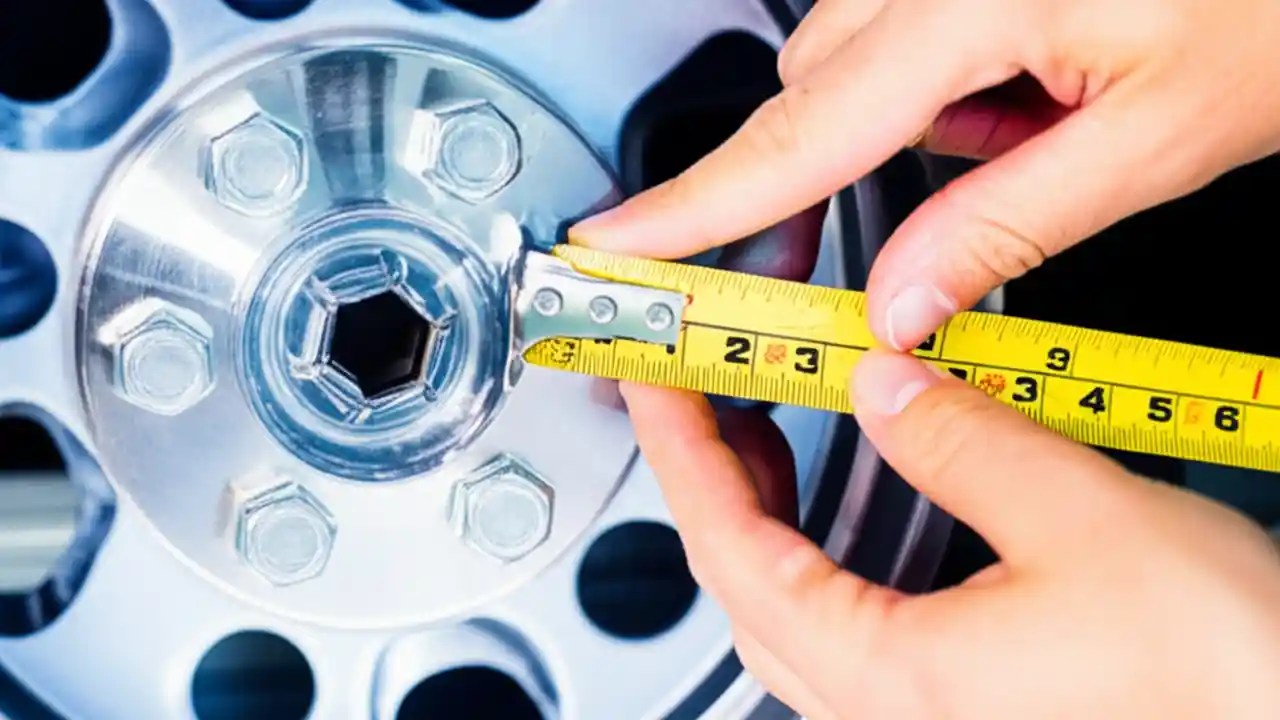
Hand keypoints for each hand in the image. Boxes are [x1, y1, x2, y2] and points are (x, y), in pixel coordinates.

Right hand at [571, 0, 1279, 350]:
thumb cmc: (1279, 4)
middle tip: (964, 189)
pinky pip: (906, 27)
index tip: (620, 242)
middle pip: (818, 92)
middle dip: (860, 162)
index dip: (701, 202)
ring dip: (918, 118)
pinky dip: (948, 78)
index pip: (802, 130)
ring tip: (1047, 111)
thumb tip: (898, 302)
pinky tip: (1038, 78)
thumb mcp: (1160, 140)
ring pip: (859, 62)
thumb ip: (1007, 225)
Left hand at [620, 351, 1279, 718]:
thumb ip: (960, 441)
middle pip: (740, 580)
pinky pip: (843, 621)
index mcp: (890, 675)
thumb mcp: (1082, 520)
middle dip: (708, 472)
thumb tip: (879, 386)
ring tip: (759, 426)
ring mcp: (916, 715)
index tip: (655, 377)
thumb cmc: (1227, 677)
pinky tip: (838, 501)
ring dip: (757, 509)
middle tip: (697, 387)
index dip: (682, 448)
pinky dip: (815, 548)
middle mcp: (885, 712)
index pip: (728, 544)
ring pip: (786, 606)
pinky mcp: (955, 705)